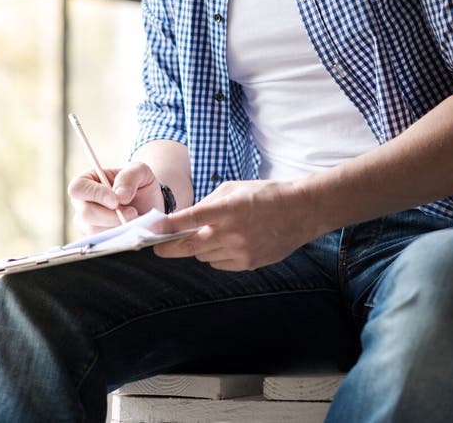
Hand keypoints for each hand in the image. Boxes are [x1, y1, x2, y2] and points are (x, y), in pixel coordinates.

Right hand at [68, 161, 164, 234]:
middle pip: (85, 213)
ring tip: (135, 220)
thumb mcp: (141, 171)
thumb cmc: (140, 184)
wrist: (149, 206)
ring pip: (95, 231)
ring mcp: (86, 224)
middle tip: (133, 213)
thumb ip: (130, 176)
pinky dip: (119, 238)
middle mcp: (82, 203)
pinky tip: (131, 230)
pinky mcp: (94, 241)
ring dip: (118, 227)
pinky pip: (102, 244)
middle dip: (111, 216)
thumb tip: (120, 195)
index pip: (78, 188)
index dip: (95, 194)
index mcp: (87, 181)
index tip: (116, 201)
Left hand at [155, 179, 312, 270]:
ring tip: (206, 236)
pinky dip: (215, 256)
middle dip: (170, 247)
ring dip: (198, 249)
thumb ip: (209, 203)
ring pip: (203, 256)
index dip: (167, 227)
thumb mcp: (234, 188)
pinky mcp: (248, 263)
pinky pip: (220, 264)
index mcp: (227, 208)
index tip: (153, 231)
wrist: (300, 211)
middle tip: (158, 248)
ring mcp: (240, 251)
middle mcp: (232, 232)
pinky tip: (224, 244)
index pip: (189, 220)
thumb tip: (188, 218)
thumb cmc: (265, 194)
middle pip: (190, 246)